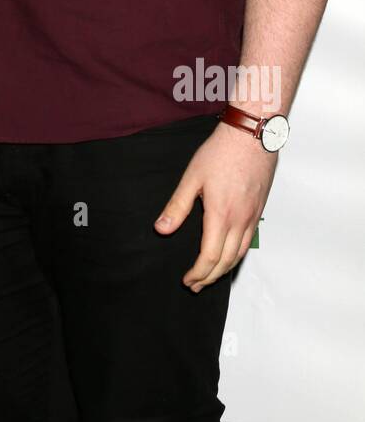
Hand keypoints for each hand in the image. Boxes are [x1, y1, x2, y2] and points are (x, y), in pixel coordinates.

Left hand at [153, 120, 277, 290]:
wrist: (252, 136)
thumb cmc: (222, 152)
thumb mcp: (192, 177)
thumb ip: (177, 205)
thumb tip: (162, 229)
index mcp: (221, 215)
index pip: (210, 257)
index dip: (198, 273)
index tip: (188, 280)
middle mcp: (240, 220)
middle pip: (226, 261)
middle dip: (209, 277)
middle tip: (195, 285)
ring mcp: (252, 216)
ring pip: (240, 254)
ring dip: (224, 270)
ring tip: (210, 276)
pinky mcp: (259, 209)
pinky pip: (248, 241)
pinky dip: (237, 256)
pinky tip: (229, 255)